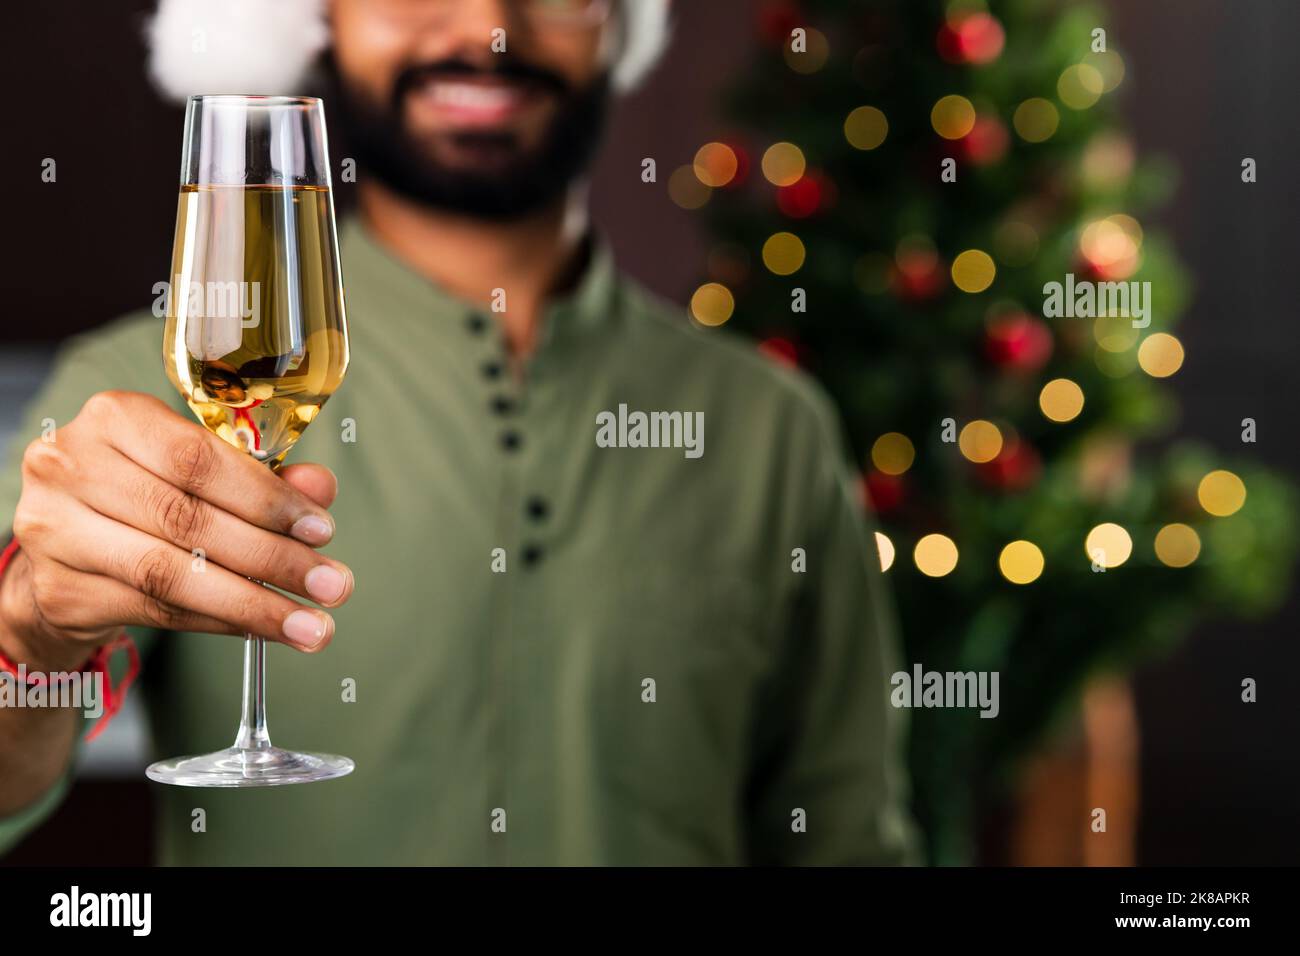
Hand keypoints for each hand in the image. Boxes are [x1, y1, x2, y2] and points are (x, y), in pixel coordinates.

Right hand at [1, 391, 352, 671]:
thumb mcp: (203, 473)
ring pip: (170, 574)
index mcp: (116, 418)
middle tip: (332, 586)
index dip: (266, 499)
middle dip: (273, 558)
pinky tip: (262, 629)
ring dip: (252, 604)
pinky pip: (155, 611)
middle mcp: (73, 466)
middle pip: (189, 520)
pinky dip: (219, 622)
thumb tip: (320, 489)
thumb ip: (263, 477)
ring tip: (310, 626)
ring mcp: (55, 530)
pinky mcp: (59, 589)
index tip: (322, 531)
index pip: (199, 460)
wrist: (65, 549)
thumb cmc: (145, 496)